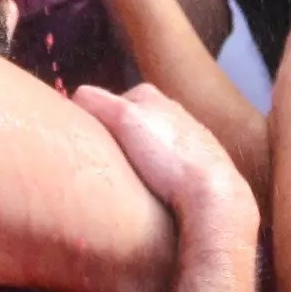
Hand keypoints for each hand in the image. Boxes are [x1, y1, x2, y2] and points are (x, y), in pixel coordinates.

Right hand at [73, 79, 253, 236]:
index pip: (110, 103)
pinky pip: (169, 168)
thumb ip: (96, 102)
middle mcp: (174, 113)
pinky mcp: (200, 168)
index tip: (93, 144)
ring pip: (151, 147)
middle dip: (120, 141)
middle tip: (110, 164)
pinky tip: (157, 192)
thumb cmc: (168, 156)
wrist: (214, 196)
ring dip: (140, 160)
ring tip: (133, 181)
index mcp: (152, 97)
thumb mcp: (123, 119)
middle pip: (132, 125)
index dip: (98, 123)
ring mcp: (189, 140)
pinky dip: (159, 177)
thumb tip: (76, 96)